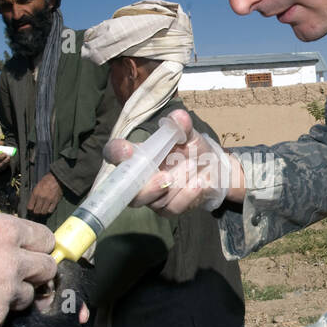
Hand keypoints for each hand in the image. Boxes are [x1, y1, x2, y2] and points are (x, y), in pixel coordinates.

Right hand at [0, 213, 55, 326]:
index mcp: (5, 231)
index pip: (44, 239)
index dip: (39, 248)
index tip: (33, 254)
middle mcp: (13, 260)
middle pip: (47, 269)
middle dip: (37, 274)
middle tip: (21, 278)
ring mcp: (5, 292)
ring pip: (27, 297)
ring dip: (13, 297)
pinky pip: (3, 319)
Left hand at [27, 172, 61, 215]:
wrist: (56, 178)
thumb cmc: (46, 180)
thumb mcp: (37, 186)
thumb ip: (34, 195)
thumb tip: (33, 203)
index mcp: (35, 193)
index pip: (30, 207)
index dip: (30, 209)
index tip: (31, 210)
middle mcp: (41, 198)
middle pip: (36, 211)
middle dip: (35, 213)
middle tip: (36, 212)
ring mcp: (48, 200)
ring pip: (43, 212)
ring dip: (42, 213)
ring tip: (42, 211)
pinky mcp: (55, 201)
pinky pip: (50, 210)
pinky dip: (48, 211)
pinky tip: (48, 209)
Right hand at [104, 109, 244, 215]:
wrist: (213, 169)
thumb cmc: (192, 149)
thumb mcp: (188, 134)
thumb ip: (181, 127)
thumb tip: (178, 117)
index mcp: (136, 156)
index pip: (114, 154)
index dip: (116, 153)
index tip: (127, 149)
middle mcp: (139, 179)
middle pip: (129, 192)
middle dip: (147, 187)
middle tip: (166, 176)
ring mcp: (152, 197)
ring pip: (155, 200)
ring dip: (177, 185)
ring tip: (192, 167)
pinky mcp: (167, 209)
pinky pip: (172, 207)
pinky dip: (187, 195)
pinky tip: (198, 183)